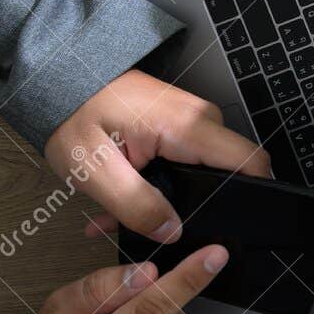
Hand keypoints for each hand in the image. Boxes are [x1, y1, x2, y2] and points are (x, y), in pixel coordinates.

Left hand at [45, 69, 270, 243]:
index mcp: (186, 126)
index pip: (251, 162)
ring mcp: (193, 120)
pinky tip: (128, 198)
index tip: (227, 225)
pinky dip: (164, 184)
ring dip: (174, 199)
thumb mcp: (95, 170)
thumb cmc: (73, 115)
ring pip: (207, 170)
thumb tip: (171, 232)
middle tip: (154, 228)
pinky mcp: (181, 125)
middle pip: (231, 172)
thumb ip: (135, 206)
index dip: (250, 198)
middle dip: (199, 207)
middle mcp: (199, 118)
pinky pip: (189, 161)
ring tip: (126, 216)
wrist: (62, 81)